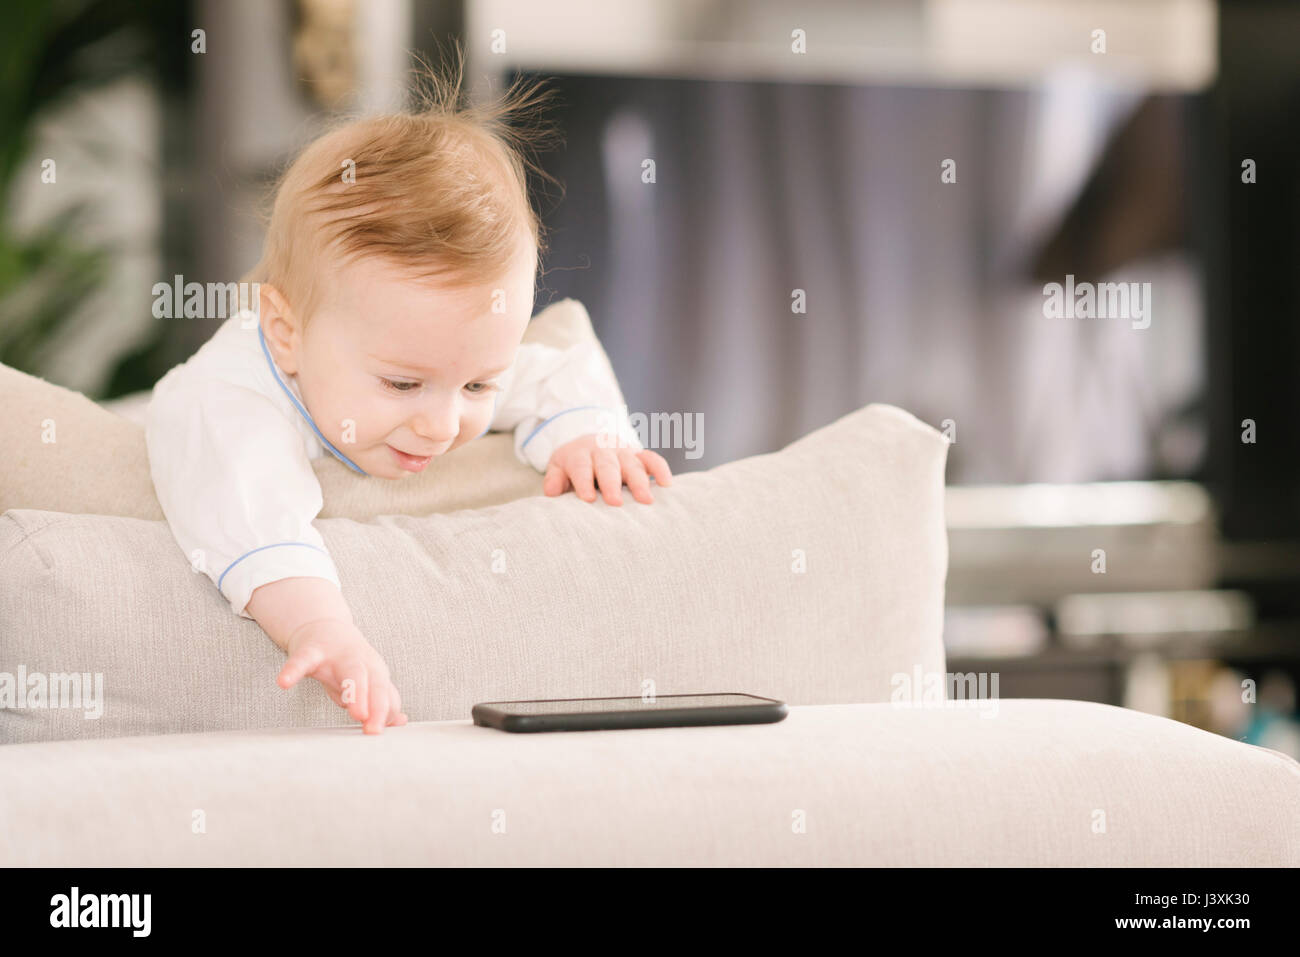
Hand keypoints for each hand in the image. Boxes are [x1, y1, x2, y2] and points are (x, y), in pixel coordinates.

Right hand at [276, 618, 407, 733]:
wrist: (323, 627)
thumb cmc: (348, 663)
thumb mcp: (367, 680)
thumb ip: (382, 700)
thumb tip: (399, 721)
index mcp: (376, 672)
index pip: (385, 695)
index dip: (385, 714)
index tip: (380, 735)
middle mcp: (362, 662)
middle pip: (374, 683)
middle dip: (376, 705)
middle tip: (372, 729)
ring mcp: (337, 655)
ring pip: (350, 672)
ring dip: (353, 691)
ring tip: (350, 708)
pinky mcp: (311, 650)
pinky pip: (302, 660)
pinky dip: (292, 670)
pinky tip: (283, 683)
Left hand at [544, 433, 672, 505]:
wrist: (590, 441)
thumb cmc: (574, 463)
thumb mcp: (558, 466)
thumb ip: (555, 478)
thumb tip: (551, 493)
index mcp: (580, 453)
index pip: (581, 466)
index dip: (584, 482)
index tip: (588, 499)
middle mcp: (603, 450)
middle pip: (608, 465)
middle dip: (612, 483)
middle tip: (616, 502)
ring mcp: (623, 451)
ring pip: (632, 463)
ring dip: (640, 481)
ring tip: (647, 500)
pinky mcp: (639, 454)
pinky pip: (652, 459)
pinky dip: (660, 469)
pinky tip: (667, 484)